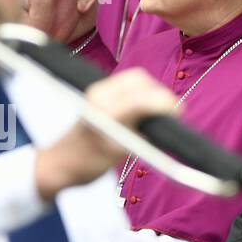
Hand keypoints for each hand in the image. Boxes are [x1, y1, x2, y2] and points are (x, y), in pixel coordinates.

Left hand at [36, 69, 179, 202]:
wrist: (62, 161)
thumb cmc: (89, 162)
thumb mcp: (119, 155)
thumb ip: (143, 138)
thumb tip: (167, 125)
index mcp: (104, 111)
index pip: (140, 98)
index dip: (164, 103)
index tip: (179, 113)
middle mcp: (100, 94)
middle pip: (141, 80)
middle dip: (160, 94)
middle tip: (171, 114)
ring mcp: (99, 90)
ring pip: (137, 79)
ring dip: (153, 92)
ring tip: (160, 112)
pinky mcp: (101, 91)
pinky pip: (130, 84)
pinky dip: (144, 92)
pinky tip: (146, 109)